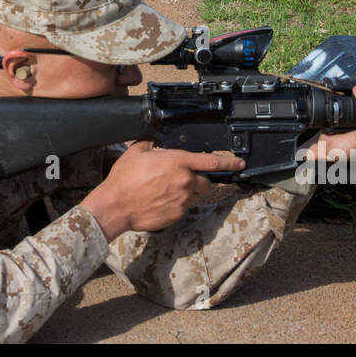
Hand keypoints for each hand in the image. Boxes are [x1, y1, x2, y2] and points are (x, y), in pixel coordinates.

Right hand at [82, 141, 245, 241]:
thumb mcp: (136, 151)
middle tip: (179, 179)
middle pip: (205, 182)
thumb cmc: (124, 179)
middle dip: (198, 180)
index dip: (229, 161)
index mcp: (177, 162)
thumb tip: (156, 141)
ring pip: (195, 195)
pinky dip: (176, 204)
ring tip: (165, 191)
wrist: (116, 206)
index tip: (239, 162)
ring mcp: (182, 200)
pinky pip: (183, 208)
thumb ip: (152, 143)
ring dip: (187, 192)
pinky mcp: (177, 215)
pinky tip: (159, 201)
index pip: (211, 161)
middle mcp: (184, 181)